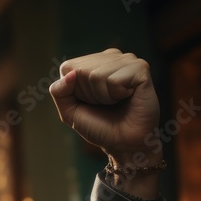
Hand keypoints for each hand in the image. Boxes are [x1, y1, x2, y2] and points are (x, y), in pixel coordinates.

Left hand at [49, 49, 161, 196]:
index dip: (74, 92)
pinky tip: (128, 97)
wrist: (124, 143)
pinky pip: (114, 80)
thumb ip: (59, 92)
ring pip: (97, 75)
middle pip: (81, 71)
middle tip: (105, 104)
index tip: (89, 102)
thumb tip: (70, 74)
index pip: (68, 68)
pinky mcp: (141, 68)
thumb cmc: (99, 126)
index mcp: (94, 62)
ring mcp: (128, 60)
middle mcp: (111, 56)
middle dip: (88, 95)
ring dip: (103, 97)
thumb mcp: (70, 111)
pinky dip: (116, 95)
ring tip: (116, 102)